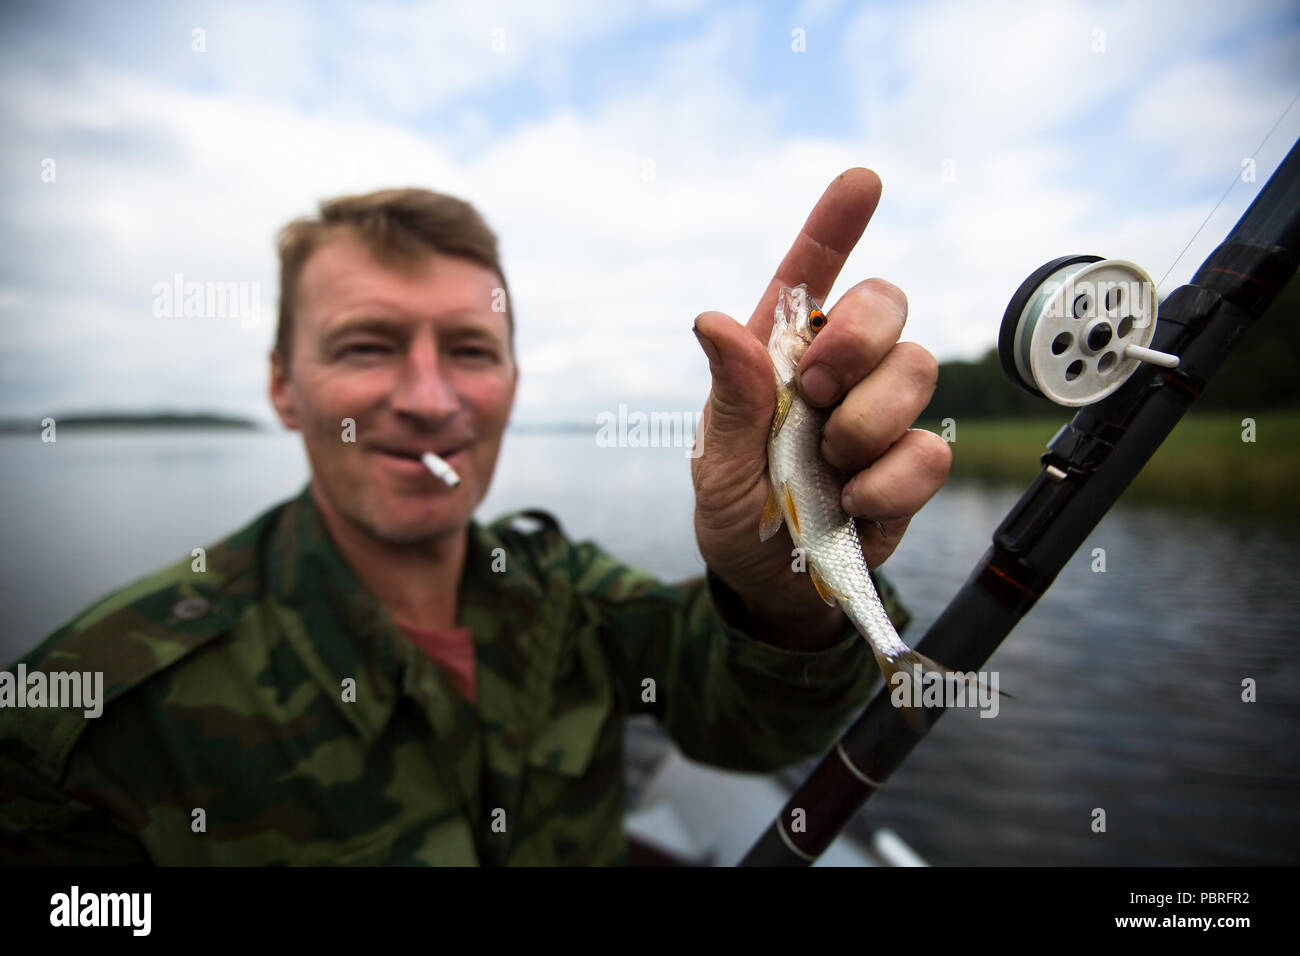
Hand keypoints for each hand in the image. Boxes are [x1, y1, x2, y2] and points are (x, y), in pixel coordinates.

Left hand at [690, 169, 950, 649]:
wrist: (771, 585)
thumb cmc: (737, 507)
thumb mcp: (715, 458)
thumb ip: (729, 395)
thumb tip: (713, 320)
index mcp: (781, 354)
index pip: (812, 273)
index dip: (836, 224)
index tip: (862, 181)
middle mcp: (841, 369)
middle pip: (887, 302)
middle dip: (856, 338)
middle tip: (816, 393)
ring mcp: (884, 413)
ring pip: (918, 369)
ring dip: (868, 420)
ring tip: (830, 463)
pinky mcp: (913, 464)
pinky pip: (929, 448)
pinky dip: (889, 481)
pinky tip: (856, 503)